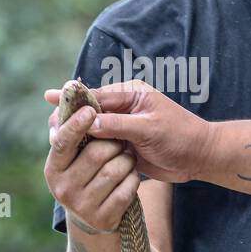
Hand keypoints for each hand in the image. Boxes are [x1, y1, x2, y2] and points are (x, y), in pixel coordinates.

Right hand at [43, 99, 139, 233]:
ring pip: (112, 171)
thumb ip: (100, 122)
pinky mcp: (101, 218)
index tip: (90, 113)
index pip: (63, 141)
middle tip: (123, 141)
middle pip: (94, 153)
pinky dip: (134, 180)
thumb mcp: (106, 137)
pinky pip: (124, 192)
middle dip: (115, 143)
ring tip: (129, 159)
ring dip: (128, 161)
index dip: (75, 126)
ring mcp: (81, 204)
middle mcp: (63, 184)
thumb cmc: (113, 159)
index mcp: (56, 164)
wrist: (150, 188)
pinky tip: (132, 178)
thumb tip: (75, 108)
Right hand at [44, 80, 212, 184]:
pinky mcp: (125, 145)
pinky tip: (75, 156)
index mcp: (130, 94)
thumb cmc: (181, 138)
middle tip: (50, 128)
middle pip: (89, 112)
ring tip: (55, 140)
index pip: (95, 95)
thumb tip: (88, 123)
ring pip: (93, 130)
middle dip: (70, 119)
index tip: (49, 97)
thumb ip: (118, 124)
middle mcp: (124, 108)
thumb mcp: (149, 129)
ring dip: (79, 136)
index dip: (72, 99)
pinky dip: (90, 149)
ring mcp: (124, 126)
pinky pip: (102, 145)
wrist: (200, 157)